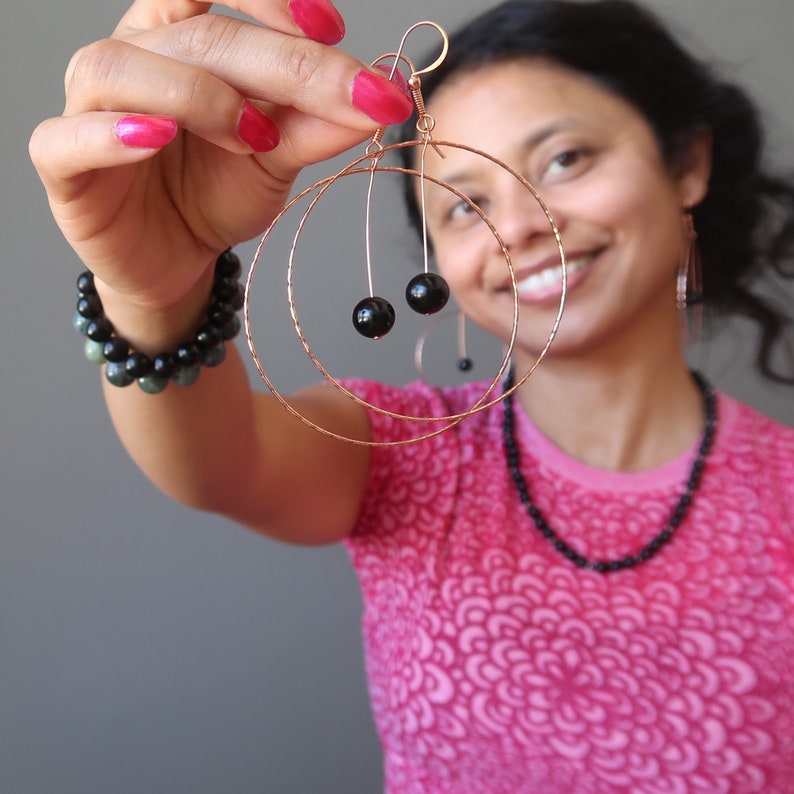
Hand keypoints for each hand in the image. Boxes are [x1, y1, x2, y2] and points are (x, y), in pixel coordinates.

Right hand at [29, 0, 412, 316]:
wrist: (176, 259)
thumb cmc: (216, 195)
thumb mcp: (278, 158)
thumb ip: (317, 124)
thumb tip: (382, 93)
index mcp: (182, 40)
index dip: (272, 0)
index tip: (333, 28)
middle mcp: (134, 59)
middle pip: (197, 36)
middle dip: (280, 63)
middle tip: (344, 95)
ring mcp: (90, 109)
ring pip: (122, 69)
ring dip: (199, 96)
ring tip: (254, 138)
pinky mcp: (64, 166)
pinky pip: (69, 136)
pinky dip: (111, 135)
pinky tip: (155, 138)